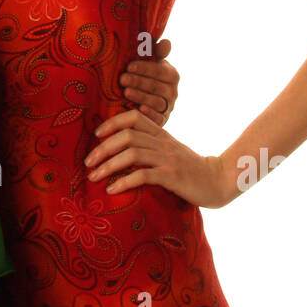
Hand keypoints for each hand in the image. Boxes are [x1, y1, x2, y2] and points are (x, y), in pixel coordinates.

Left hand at [86, 109, 232, 208]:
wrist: (218, 181)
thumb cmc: (190, 169)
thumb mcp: (170, 151)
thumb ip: (150, 146)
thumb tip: (120, 150)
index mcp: (161, 134)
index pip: (134, 117)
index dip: (113, 122)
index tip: (96, 135)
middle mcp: (163, 143)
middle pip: (127, 136)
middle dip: (103, 148)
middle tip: (87, 162)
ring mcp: (168, 159)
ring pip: (132, 154)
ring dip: (108, 165)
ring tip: (94, 177)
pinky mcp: (172, 177)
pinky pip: (143, 176)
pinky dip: (124, 182)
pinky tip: (112, 189)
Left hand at [120, 38, 178, 124]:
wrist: (144, 103)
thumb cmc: (145, 78)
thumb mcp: (151, 64)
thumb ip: (157, 52)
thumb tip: (166, 42)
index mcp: (171, 75)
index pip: (160, 70)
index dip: (145, 68)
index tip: (129, 66)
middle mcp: (173, 92)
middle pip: (156, 86)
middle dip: (138, 82)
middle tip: (122, 78)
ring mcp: (168, 107)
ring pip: (157, 102)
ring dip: (141, 96)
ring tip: (125, 92)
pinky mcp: (162, 121)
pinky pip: (158, 118)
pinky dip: (149, 114)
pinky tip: (138, 109)